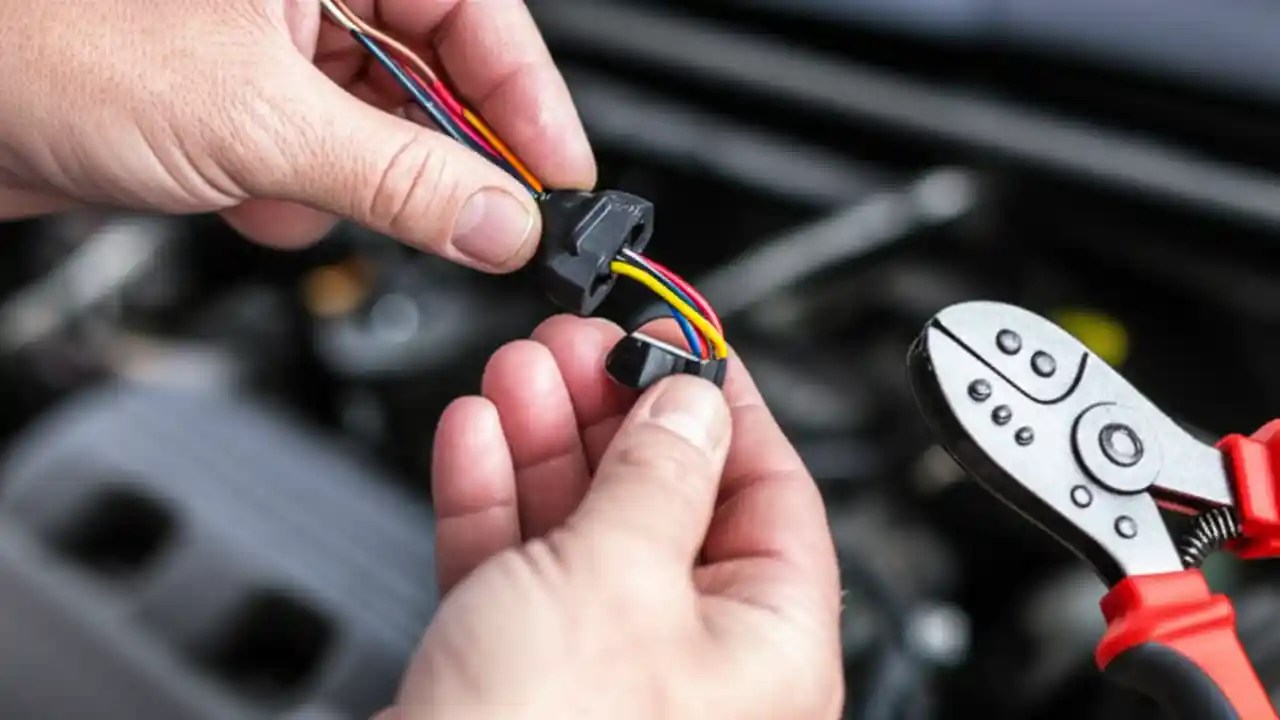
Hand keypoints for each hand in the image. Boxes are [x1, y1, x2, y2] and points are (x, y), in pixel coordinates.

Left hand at [0, 0, 592, 269]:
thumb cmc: (45, 45)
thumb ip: (401, 180)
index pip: (481, 17)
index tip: (559, 182)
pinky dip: (299, 195)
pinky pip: (322, 158)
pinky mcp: (243, 102)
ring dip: (356, 187)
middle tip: (480, 226)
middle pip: (440, 78)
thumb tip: (500, 221)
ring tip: (307, 199)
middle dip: (441, 160)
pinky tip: (250, 197)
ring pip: (382, 130)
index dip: (530, 103)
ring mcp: (276, 44)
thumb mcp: (261, 124)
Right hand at [386, 316, 843, 718]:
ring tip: (522, 369)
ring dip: (549, 439)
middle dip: (616, 410)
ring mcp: (602, 667)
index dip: (725, 404)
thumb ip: (661, 477)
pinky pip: (518, 564)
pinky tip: (480, 436)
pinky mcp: (520, 672)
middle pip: (668, 498)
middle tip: (582, 344)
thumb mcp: (620, 580)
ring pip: (584, 523)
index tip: (683, 339)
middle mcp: (693, 662)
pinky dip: (496, 496)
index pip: (771, 493)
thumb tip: (691, 403)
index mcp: (766, 647)